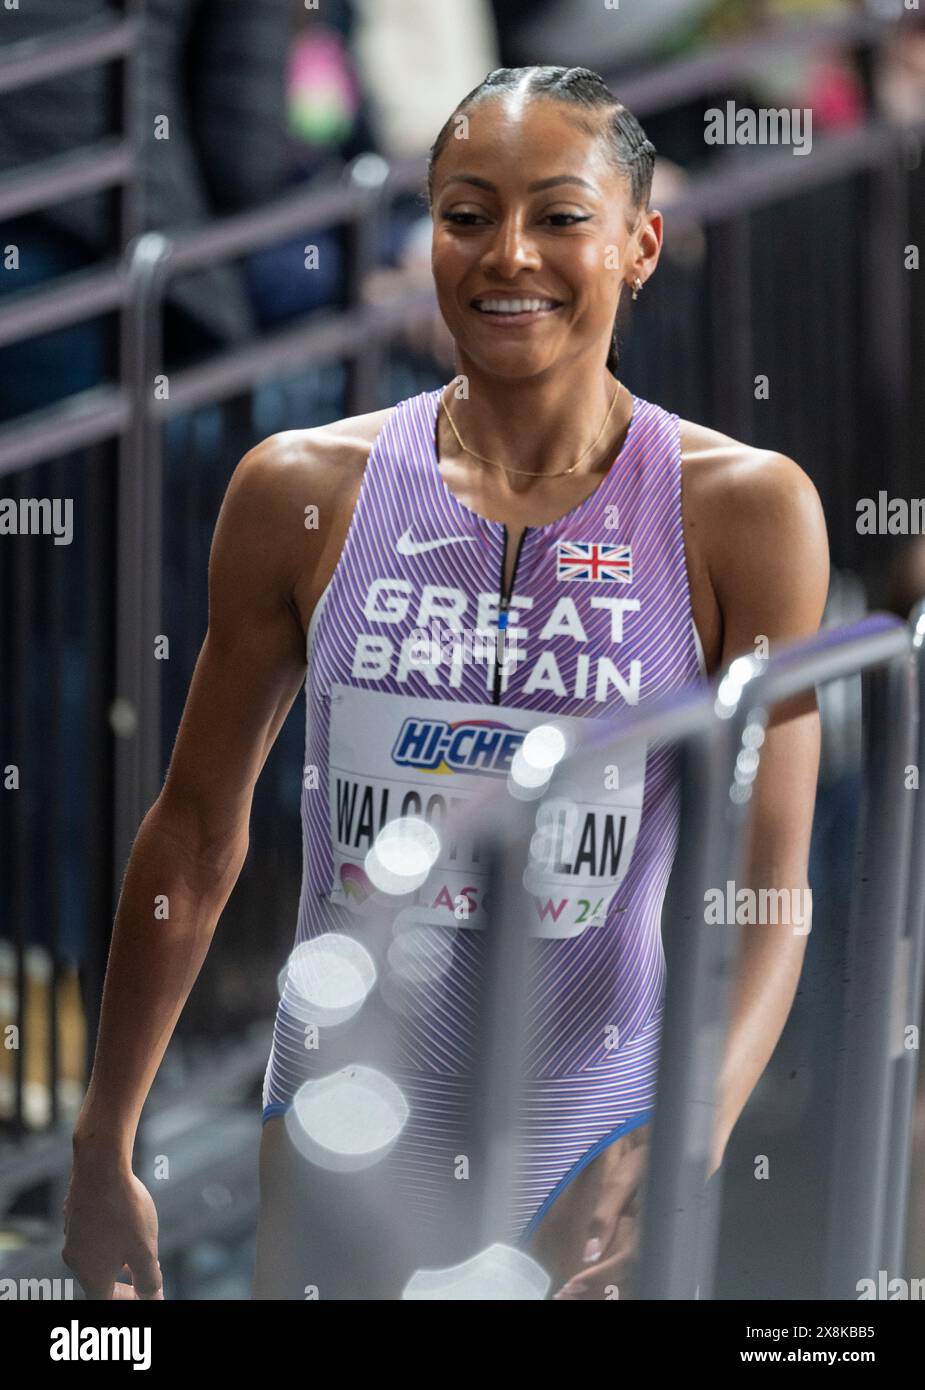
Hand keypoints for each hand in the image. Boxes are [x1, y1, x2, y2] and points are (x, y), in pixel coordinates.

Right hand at [62, 1157, 163, 1299]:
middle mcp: (75, 1259)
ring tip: (135, 1244)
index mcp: (91, 1274)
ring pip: (93, 1255)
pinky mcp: (73, 1214)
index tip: (142, 1292)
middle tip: (142, 1272)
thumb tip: (153, 1299)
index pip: (105, 1300)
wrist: (100, 1167)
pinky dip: (106, 1235)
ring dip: (114, 1257)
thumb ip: (148, 1279)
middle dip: (121, 1280)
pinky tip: (121, 1219)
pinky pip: (90, 1234)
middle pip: (97, 1280)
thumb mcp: (144, 1250)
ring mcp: (71, 1235)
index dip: (125, 1300)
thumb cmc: (124, 1211)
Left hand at [553, 1122, 649, 1300]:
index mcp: (654, 1223)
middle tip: (565, 1296)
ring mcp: (660, 1243)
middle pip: (629, 1274)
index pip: (628, 1260)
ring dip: (603, 1285)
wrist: (676, 1150)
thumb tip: (590, 1253)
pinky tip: (592, 1281)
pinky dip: (612, 1277)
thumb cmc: (649, 1159)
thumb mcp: (626, 1178)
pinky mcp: (655, 1242)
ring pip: (633, 1275)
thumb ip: (608, 1214)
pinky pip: (635, 1267)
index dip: (601, 1275)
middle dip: (597, 1287)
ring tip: (573, 1293)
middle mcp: (660, 1239)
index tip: (573, 1284)